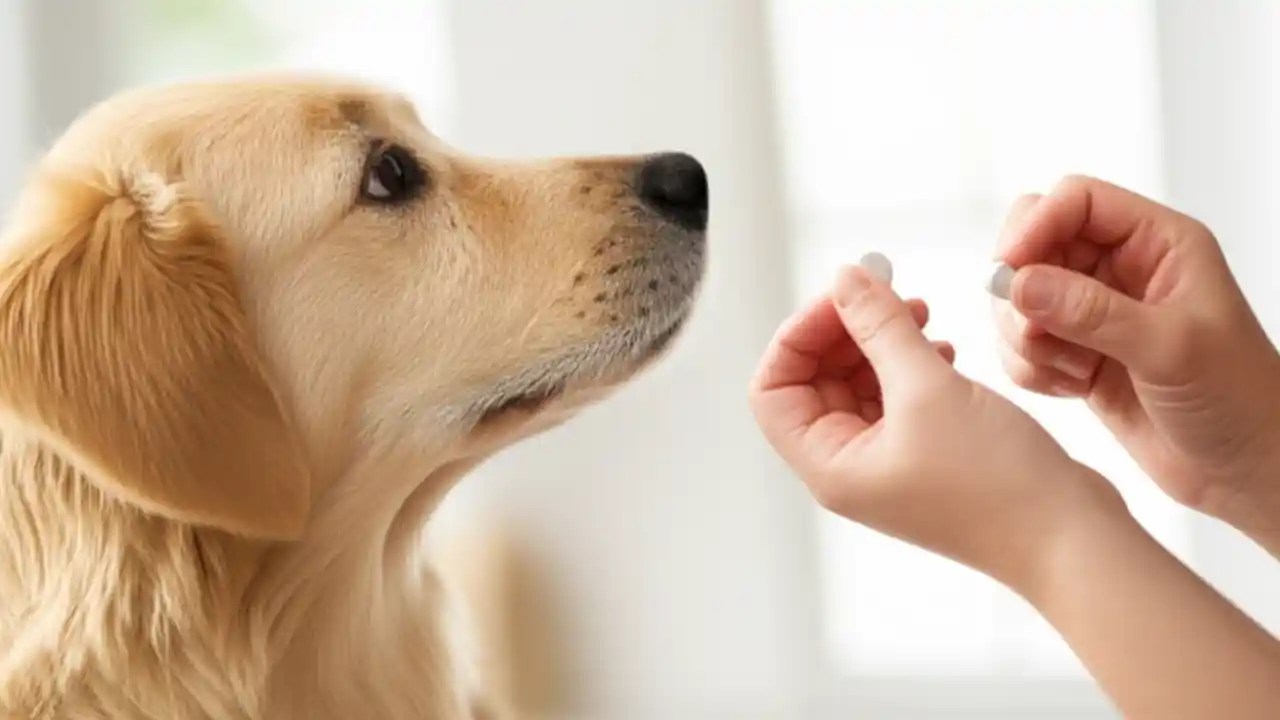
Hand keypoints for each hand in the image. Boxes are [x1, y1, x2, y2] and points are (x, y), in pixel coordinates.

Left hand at [749, 266, 1124, 589]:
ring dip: (882, 341)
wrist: (1071, 538)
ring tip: (922, 312)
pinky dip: (912, 364)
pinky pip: (898, 397)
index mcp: (828, 465)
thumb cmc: (997, 483)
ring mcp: (888, 462)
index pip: (773, 389)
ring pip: (860, 383)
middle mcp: (849, 467)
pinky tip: (945, 349)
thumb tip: (845, 278)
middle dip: (845, 329)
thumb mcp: (928, 388)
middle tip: (887, 289)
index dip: (799, 335)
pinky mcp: (926, 454)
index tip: (843, 294)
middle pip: (815, 381)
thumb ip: (880, 326)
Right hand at [993, 175, 1279, 552]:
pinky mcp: (1077, 354)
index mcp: (1158, 243)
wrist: (1246, 469)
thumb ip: (1091, 311)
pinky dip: (1029, 367)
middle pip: (1035, 242)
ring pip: (1019, 297)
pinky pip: (1021, 344)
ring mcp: (1095, 312)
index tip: (1009, 269)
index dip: (1035, 225)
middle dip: (1020, 286)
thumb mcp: (1170, 347)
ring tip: (1072, 370)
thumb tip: (1018, 282)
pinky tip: (1071, 389)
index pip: (1076, 200)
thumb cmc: (1238, 400)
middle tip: (1031, 330)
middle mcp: (1122, 269)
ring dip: (1026, 336)